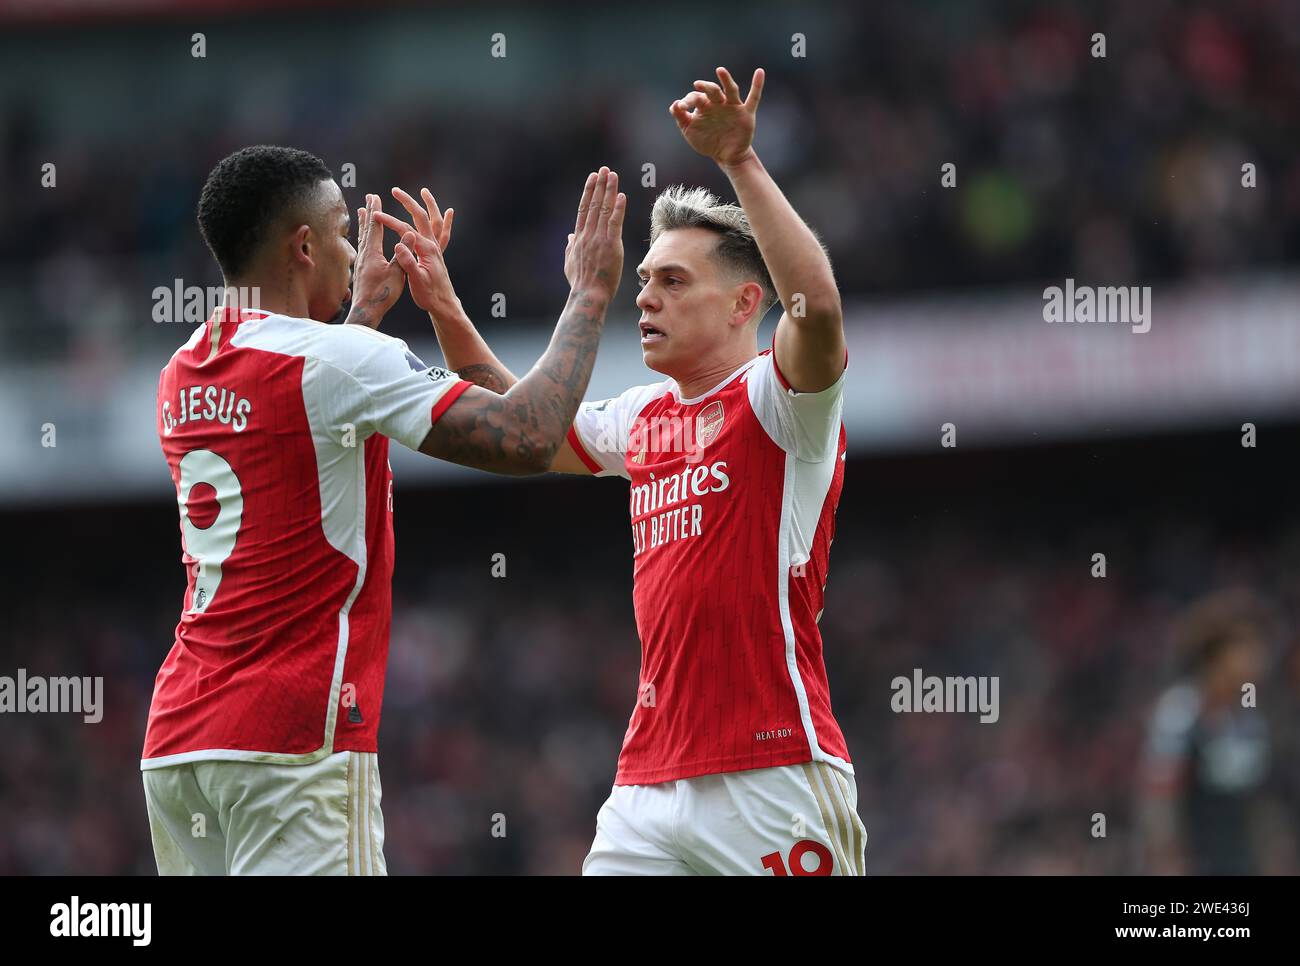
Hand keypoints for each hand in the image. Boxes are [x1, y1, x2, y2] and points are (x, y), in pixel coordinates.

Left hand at [344, 193, 404, 328]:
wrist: (366, 310)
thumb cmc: (383, 293)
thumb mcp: (397, 273)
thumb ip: (403, 253)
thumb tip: (411, 234)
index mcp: (373, 253)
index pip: (375, 227)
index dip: (377, 212)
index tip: (376, 197)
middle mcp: (364, 254)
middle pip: (366, 228)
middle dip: (369, 212)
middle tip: (369, 197)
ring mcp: (360, 261)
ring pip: (362, 237)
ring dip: (363, 222)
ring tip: (361, 211)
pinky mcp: (359, 269)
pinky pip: (361, 246)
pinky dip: (363, 237)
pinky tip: (363, 239)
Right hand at [373, 187, 459, 316]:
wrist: (443, 304)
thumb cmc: (428, 295)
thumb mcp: (416, 281)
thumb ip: (408, 262)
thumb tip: (398, 245)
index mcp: (425, 250)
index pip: (405, 229)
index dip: (389, 221)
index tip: (375, 215)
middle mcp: (433, 246)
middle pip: (420, 217)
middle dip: (407, 202)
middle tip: (395, 190)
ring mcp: (437, 248)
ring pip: (434, 221)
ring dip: (429, 205)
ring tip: (424, 191)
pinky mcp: (438, 253)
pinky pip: (444, 233)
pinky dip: (446, 221)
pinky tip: (449, 212)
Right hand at [564, 167, 625, 297]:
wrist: (589, 295)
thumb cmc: (581, 284)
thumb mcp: (570, 264)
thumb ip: (570, 248)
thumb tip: (570, 237)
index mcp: (579, 238)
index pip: (583, 210)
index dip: (588, 192)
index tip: (592, 179)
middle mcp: (587, 235)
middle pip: (593, 204)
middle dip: (599, 185)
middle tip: (604, 170)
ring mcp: (598, 239)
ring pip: (603, 209)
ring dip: (609, 191)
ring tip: (612, 175)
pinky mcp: (611, 246)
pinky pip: (615, 223)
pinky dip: (618, 209)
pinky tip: (621, 196)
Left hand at [670, 66, 763, 167]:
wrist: (726, 156)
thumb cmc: (708, 141)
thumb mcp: (690, 132)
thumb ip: (681, 118)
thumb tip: (674, 104)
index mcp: (705, 106)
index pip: (696, 97)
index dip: (687, 101)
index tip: (681, 108)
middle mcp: (719, 103)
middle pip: (712, 90)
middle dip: (705, 87)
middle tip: (697, 85)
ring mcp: (733, 107)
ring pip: (730, 90)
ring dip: (726, 80)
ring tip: (720, 70)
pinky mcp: (746, 114)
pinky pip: (754, 98)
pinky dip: (757, 85)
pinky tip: (760, 72)